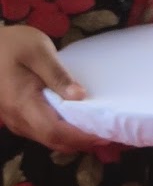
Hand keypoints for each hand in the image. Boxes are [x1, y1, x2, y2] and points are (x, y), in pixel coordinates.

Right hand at [0, 25, 94, 151]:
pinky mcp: (16, 116)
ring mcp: (14, 119)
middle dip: (81, 141)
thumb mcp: (38, 51)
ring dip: (71, 138)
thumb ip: (58, 75)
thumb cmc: (11, 44)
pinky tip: (75, 121)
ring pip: (46, 139)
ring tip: (96, 127)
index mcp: (23, 103)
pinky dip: (60, 132)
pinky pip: (40, 132)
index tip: (104, 133)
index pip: (55, 132)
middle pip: (52, 140)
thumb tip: (79, 96)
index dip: (80, 137)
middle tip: (108, 132)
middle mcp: (17, 118)